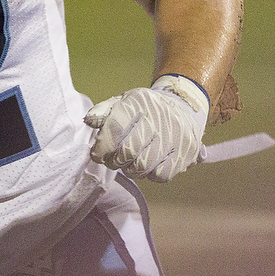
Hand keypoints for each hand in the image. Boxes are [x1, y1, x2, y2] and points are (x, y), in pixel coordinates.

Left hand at [84, 74, 208, 181]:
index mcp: (139, 103)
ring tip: (127, 163)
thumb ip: (104, 110)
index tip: (97, 154)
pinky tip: (147, 166)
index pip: (115, 128)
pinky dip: (150, 174)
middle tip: (110, 161)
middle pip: (128, 150)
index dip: (102, 146)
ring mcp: (175, 137)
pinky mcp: (186, 153)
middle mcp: (158, 119)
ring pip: (143, 165)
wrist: (184, 108)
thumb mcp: (124, 101)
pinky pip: (161, 175)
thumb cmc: (145, 108)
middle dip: (114, 161)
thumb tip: (88, 121)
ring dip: (130, 169)